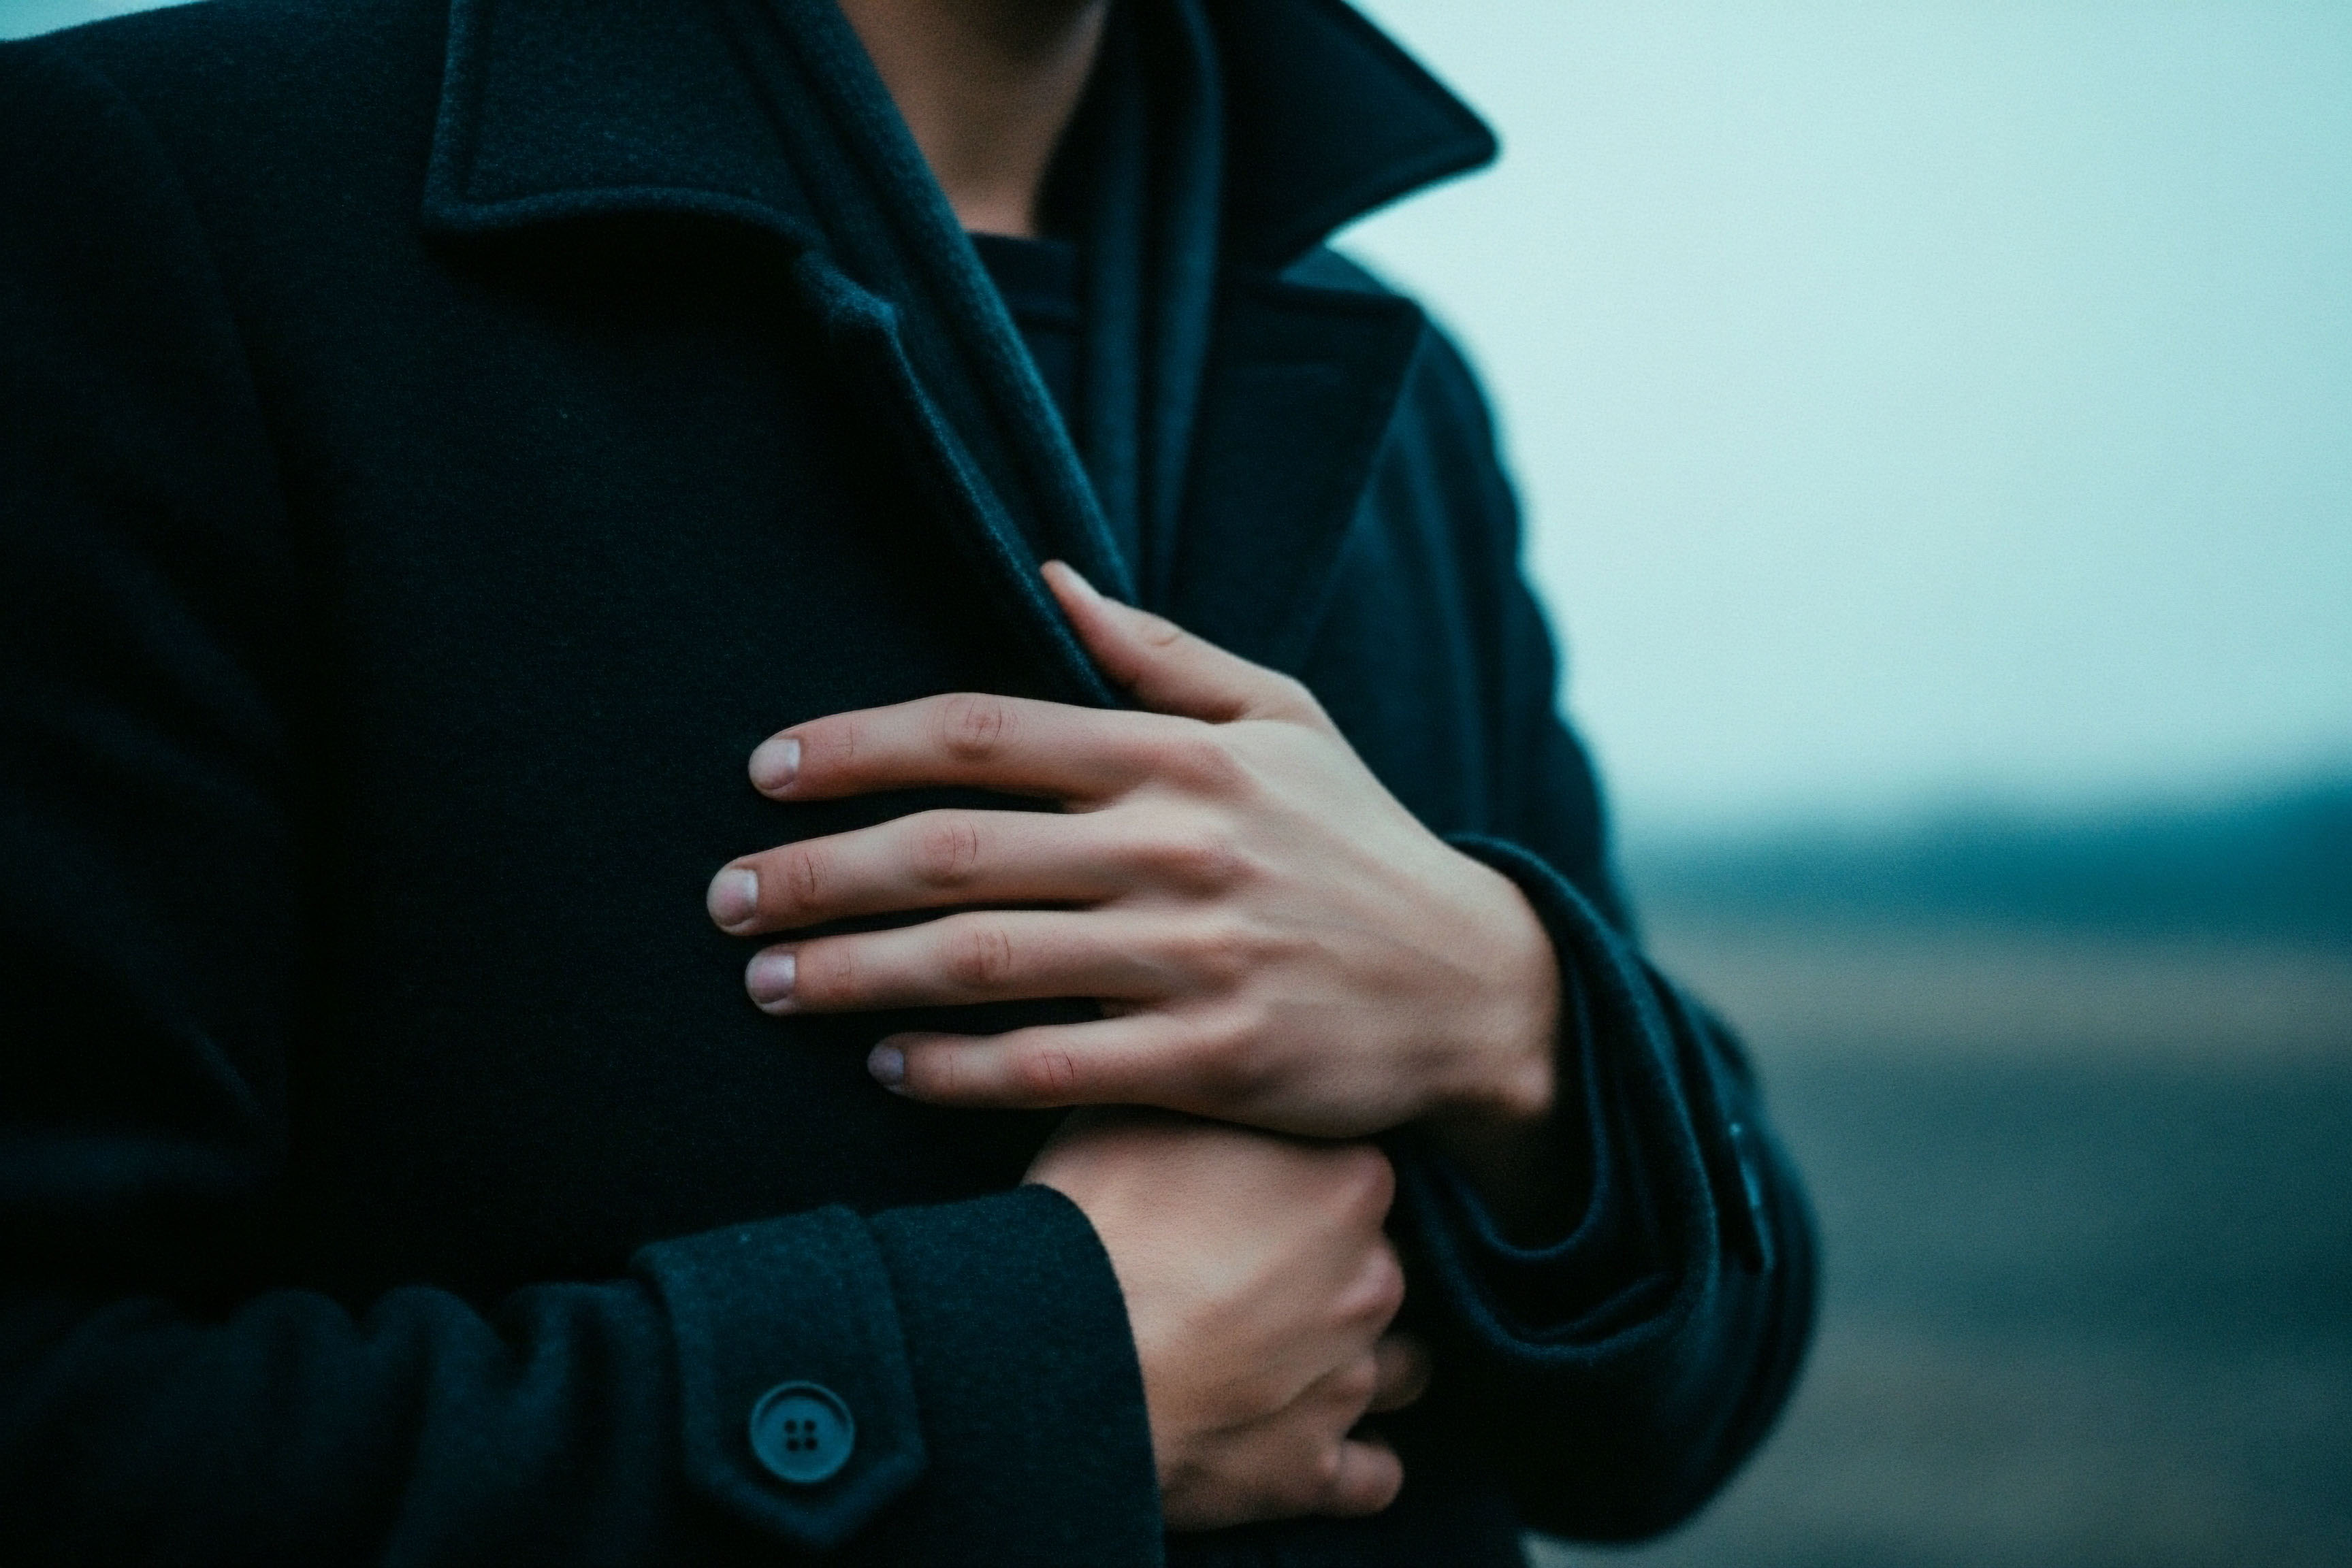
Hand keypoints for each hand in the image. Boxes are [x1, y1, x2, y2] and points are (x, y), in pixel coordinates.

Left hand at [706, 562, 1561, 1143]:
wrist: (1475, 984)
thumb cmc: (1360, 843)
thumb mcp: (1285, 718)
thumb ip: (1161, 653)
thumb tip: (1049, 578)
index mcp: (1179, 755)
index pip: (982, 733)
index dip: (858, 748)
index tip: (765, 771)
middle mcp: (1176, 847)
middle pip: (953, 852)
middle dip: (816, 874)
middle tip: (725, 898)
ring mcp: (1194, 955)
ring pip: (982, 962)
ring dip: (854, 974)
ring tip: (768, 984)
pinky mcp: (1212, 1057)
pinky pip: (1051, 1066)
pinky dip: (955, 1068)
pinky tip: (886, 1065)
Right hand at [1025, 1108, 1427, 1529]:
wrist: (1049, 1360)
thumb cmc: (1088, 1226)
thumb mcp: (1136, 1116)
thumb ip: (1200, 1100)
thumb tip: (1202, 1076)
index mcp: (1349, 1183)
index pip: (1362, 1179)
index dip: (1310, 1193)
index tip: (1262, 1205)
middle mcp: (1374, 1279)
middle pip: (1381, 1272)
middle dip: (1332, 1282)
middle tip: (1250, 1288)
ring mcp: (1351, 1379)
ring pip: (1398, 1370)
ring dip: (1351, 1368)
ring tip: (1281, 1367)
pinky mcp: (1313, 1469)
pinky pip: (1371, 1477)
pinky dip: (1344, 1464)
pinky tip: (1299, 1446)